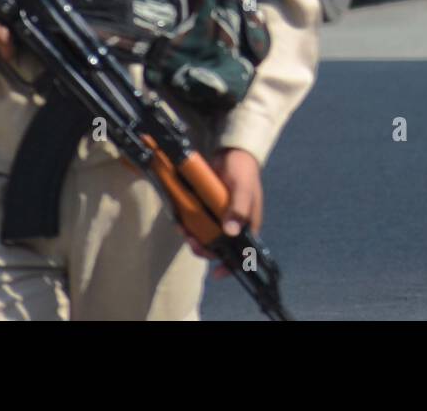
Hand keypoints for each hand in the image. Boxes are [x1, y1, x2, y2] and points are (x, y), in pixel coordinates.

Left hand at [183, 148, 263, 276]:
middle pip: (218, 248)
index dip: (230, 266)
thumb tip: (230, 231)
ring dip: (193, 239)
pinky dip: (187, 226)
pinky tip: (180, 222)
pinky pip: (196, 224)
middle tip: (192, 242)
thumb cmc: (242, 171)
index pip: (242, 253)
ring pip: (205, 238)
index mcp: (246, 225)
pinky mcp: (206, 211)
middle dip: (204, 250)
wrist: (230, 153)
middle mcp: (232, 226)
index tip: (216, 273)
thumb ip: (238, 208)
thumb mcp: (243, 188)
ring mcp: (218, 219)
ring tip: (183, 230)